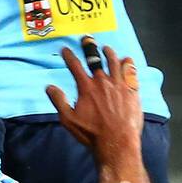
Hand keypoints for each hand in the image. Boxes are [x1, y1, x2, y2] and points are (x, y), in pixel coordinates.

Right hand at [45, 37, 141, 158]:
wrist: (117, 143)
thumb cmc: (92, 134)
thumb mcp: (69, 120)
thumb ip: (59, 101)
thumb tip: (49, 87)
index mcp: (86, 87)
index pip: (74, 65)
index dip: (68, 55)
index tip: (65, 49)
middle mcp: (102, 81)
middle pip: (95, 58)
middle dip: (89, 46)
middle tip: (86, 39)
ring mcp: (119, 85)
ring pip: (114, 62)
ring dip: (109, 53)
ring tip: (106, 48)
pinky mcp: (132, 91)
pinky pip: (131, 73)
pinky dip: (128, 64)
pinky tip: (127, 60)